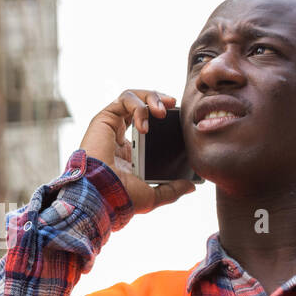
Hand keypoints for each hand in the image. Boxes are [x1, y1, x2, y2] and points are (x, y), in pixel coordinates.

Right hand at [79, 89, 197, 215]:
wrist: (104, 193)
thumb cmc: (122, 197)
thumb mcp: (153, 196)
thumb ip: (173, 189)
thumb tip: (191, 186)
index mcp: (129, 153)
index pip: (149, 126)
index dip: (164, 118)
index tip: (179, 120)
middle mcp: (119, 137)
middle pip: (142, 107)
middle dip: (160, 101)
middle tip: (173, 105)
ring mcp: (112, 126)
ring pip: (133, 98)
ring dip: (151, 98)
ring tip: (163, 110)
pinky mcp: (105, 118)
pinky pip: (125, 99)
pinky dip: (139, 105)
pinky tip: (146, 122)